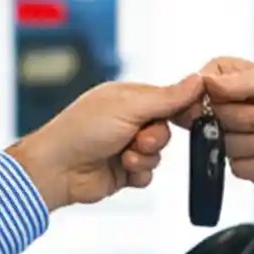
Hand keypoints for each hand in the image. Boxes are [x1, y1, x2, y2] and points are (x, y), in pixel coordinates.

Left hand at [7, 76, 203, 210]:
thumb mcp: (129, 107)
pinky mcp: (124, 170)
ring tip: (124, 156)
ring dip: (145, 157)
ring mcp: (125, 145)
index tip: (188, 117)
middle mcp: (127, 120)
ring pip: (159, 153)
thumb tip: (196, 80)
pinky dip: (139, 173)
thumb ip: (167, 97)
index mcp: (128, 98)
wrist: (56, 171)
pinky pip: (149, 173)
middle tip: (139, 139)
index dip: (180, 109)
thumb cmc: (79, 132)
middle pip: (166, 129)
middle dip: (155, 138)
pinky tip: (122, 169)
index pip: (168, 99)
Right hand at [184, 56, 253, 184]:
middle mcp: (226, 108)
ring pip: (223, 146)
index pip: (197, 87)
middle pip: (206, 119)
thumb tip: (205, 81)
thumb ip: (241, 81)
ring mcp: (233, 137)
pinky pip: (238, 168)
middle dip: (244, 120)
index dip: (204, 97)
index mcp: (229, 79)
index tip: (222, 101)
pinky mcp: (244, 164)